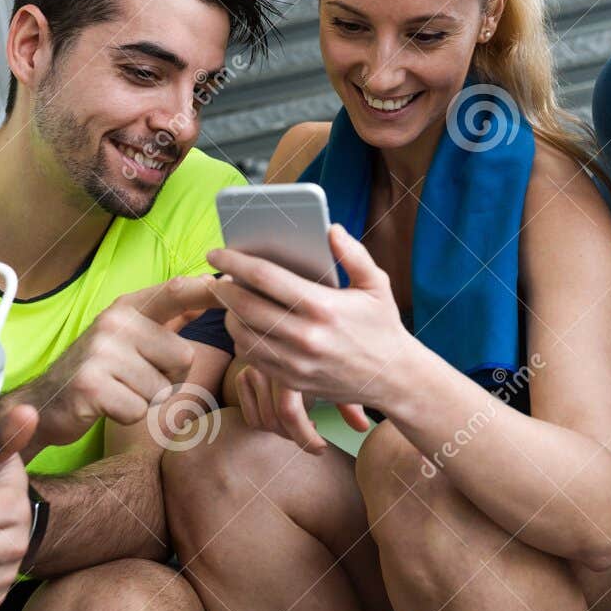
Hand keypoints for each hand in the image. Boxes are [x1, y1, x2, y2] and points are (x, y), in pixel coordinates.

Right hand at [4, 276, 219, 457]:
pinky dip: (127, 416)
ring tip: (117, 391)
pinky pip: (139, 410)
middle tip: (132, 378)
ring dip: (145, 399)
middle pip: (184, 358)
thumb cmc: (99, 369)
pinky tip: (106, 406)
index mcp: (127, 307)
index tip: (230, 284)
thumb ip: (171, 314)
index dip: (206, 291)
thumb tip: (210, 284)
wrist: (43, 402)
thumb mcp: (132, 334)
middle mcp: (115, 322)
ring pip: (162, 388)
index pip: (174, 293)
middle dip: (167, 378)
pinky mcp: (92, 385)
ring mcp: (101, 352)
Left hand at [209, 224, 416, 410]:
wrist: (393, 378)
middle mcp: (305, 336)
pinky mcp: (292, 381)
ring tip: (230, 300)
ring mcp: (296, 362)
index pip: (265, 277)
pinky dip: (241, 339)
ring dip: (229, 314)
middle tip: (218, 277)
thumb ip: (354, 254)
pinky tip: (245, 326)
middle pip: (245, 306)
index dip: (235, 261)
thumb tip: (330, 229)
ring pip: (243, 334)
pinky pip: (253, 357)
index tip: (217, 252)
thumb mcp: (377, 285)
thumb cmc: (383, 326)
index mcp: (323, 306)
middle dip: (224, 288)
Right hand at [234, 362, 368, 452]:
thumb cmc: (323, 359)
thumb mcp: (338, 375)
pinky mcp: (242, 375)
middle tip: (313, 438)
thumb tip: (363, 428)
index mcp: (296, 359)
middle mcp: (271, 360)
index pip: (289, 411)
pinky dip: (267, 426)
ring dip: (283, 432)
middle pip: (275, 419)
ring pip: (263, 421)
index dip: (305, 437)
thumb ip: (349, 401)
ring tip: (303, 423)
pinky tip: (284, 417)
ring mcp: (254, 366)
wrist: (289, 332)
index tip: (321, 448)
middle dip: (296, 436)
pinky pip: (252, 419)